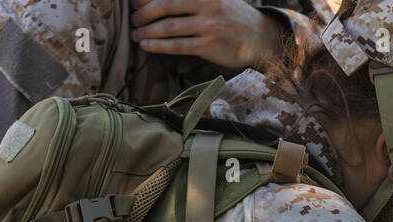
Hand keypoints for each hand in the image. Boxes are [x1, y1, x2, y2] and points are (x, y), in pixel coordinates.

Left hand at [131, 0, 283, 70]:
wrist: (259, 36)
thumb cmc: (230, 15)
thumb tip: (155, 1)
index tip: (133, 3)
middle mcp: (207, 5)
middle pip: (164, 6)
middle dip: (143, 14)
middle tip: (133, 20)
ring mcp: (209, 26)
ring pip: (169, 28)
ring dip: (147, 32)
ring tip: (136, 35)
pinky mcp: (210, 46)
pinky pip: (178, 46)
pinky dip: (159, 46)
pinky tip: (147, 46)